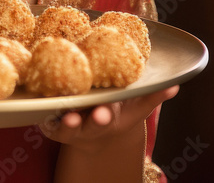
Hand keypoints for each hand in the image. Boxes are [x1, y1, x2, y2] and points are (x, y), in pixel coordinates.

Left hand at [39, 85, 177, 151]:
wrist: (94, 129)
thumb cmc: (116, 111)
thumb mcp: (135, 107)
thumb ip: (152, 96)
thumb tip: (175, 84)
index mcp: (104, 118)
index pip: (103, 117)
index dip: (102, 116)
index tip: (102, 113)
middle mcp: (84, 123)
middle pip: (83, 125)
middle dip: (82, 121)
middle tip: (79, 114)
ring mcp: (66, 124)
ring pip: (62, 127)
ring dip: (63, 123)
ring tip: (62, 114)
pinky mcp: (50, 122)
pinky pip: (44, 122)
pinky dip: (42, 119)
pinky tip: (37, 107)